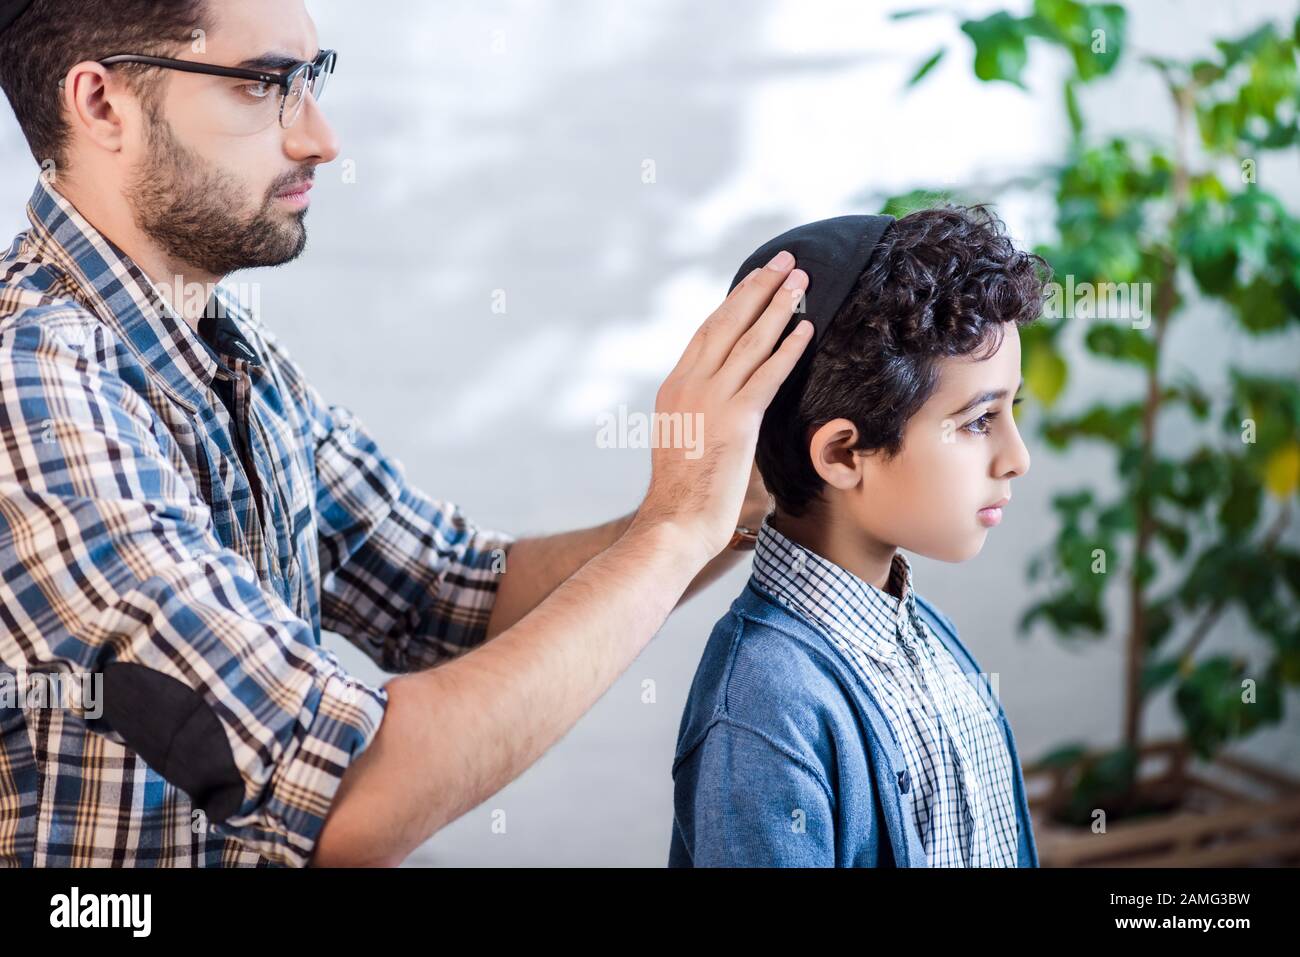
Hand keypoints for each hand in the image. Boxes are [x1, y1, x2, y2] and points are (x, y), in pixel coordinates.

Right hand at [631, 252, 810, 563]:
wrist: (673, 522)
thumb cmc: (682, 496)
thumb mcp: (685, 441)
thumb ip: (704, 416)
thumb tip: (732, 409)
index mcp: (674, 388)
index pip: (707, 332)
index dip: (734, 302)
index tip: (755, 281)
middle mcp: (689, 385)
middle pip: (727, 322)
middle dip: (758, 287)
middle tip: (783, 260)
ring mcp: (711, 400)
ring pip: (749, 340)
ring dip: (778, 306)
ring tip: (800, 281)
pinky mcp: (736, 420)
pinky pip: (768, 374)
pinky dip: (788, 348)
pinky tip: (805, 328)